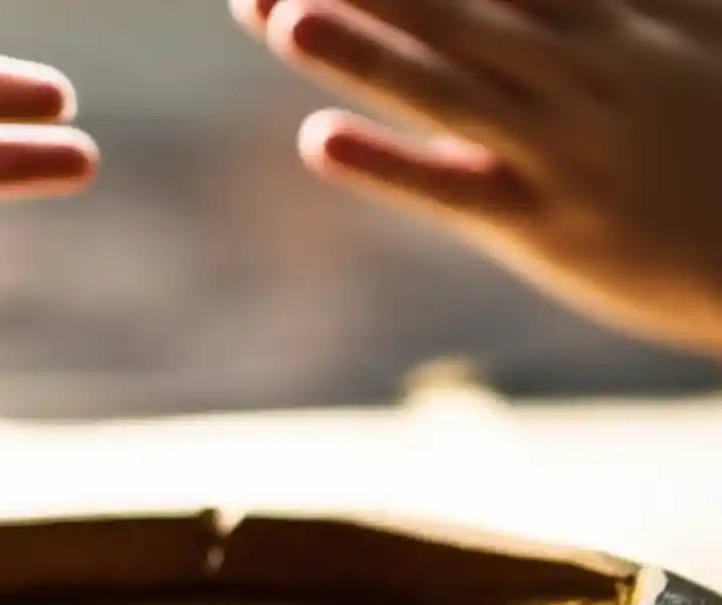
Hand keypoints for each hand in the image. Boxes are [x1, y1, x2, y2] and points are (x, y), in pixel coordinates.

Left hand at [233, 0, 721, 352]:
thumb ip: (584, 5)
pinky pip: (455, 193)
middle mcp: (573, 76)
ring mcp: (558, 151)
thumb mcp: (670, 40)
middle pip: (450, 13)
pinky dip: (387, 166)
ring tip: (283, 16)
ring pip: (446, 92)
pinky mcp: (542, 225)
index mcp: (600, 24)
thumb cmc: (713, 134)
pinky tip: (318, 141)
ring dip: (363, 53)